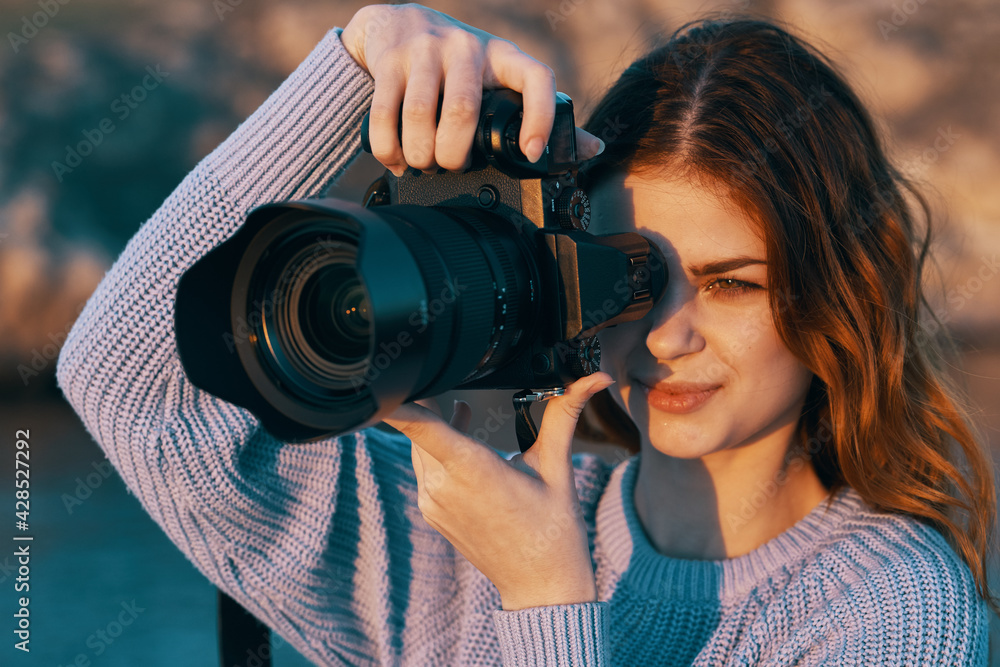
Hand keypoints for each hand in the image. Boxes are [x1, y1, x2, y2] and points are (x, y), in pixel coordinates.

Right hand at [341, 3, 603, 175]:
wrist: (397, 24)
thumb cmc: (459, 64)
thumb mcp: (501, 79)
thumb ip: (541, 113)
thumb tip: (593, 149)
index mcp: (504, 56)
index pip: (536, 77)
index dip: (539, 117)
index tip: (531, 153)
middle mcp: (467, 48)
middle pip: (464, 111)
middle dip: (454, 154)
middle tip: (450, 166)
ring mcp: (427, 50)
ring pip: (423, 114)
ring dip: (420, 153)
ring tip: (422, 164)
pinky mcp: (391, 59)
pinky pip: (387, 112)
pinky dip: (389, 146)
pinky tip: (395, 158)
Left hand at [383, 372, 615, 610]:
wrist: (541, 588)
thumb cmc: (554, 530)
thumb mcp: (558, 466)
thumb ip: (565, 413)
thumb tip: (594, 377)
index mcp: (471, 468)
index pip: (419, 424)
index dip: (398, 400)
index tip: (390, 378)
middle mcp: (443, 485)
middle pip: (419, 427)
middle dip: (433, 403)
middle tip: (453, 383)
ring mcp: (433, 502)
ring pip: (420, 448)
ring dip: (437, 427)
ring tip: (463, 412)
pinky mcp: (432, 513)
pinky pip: (424, 471)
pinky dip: (438, 453)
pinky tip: (463, 450)